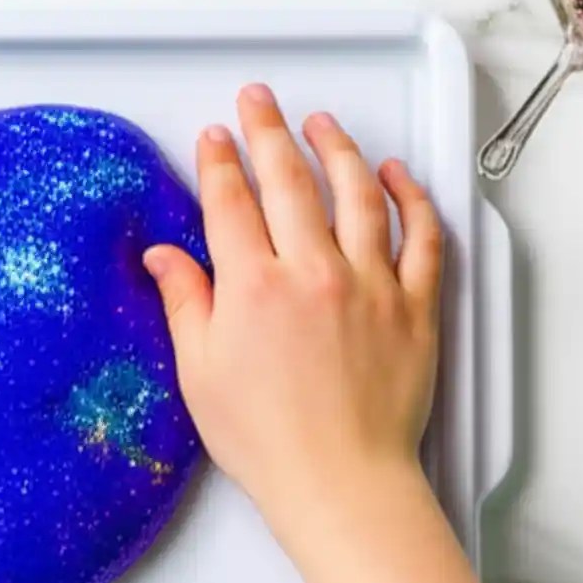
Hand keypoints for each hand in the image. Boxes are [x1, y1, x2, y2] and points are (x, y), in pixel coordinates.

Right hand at [145, 83, 440, 507]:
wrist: (340, 483)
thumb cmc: (266, 439)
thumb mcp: (200, 372)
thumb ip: (185, 302)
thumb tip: (162, 256)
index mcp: (253, 287)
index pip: (230, 202)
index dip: (219, 161)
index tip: (214, 136)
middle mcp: (312, 272)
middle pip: (288, 182)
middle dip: (267, 131)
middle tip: (259, 100)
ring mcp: (369, 284)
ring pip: (356, 194)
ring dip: (336, 149)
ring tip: (321, 123)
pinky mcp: (413, 305)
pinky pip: (420, 237)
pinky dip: (410, 198)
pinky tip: (395, 174)